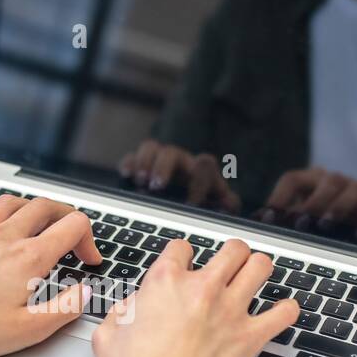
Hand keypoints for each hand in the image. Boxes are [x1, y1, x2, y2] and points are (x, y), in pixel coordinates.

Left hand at [0, 195, 103, 356]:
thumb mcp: (28, 330)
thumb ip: (64, 309)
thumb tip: (84, 293)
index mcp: (29, 257)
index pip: (73, 226)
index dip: (90, 241)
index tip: (88, 261)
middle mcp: (6, 237)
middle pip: (47, 205)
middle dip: (68, 217)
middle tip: (73, 240)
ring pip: (15, 202)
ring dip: (35, 209)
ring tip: (42, 227)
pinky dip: (2, 216)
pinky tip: (1, 232)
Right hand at [91, 238, 298, 356]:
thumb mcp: (108, 334)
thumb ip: (123, 310)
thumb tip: (133, 306)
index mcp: (165, 282)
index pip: (183, 248)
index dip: (183, 257)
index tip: (186, 267)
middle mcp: (202, 289)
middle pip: (233, 250)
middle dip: (232, 256)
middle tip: (230, 267)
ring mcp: (230, 311)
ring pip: (261, 267)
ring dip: (258, 271)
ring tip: (255, 280)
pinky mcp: (250, 338)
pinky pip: (284, 312)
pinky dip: (285, 311)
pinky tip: (279, 314)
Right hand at [118, 140, 241, 212]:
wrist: (191, 208)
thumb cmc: (207, 208)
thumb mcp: (222, 208)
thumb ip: (228, 205)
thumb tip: (229, 203)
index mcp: (204, 173)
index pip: (204, 166)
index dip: (198, 182)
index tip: (191, 203)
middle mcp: (182, 163)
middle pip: (173, 153)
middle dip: (164, 167)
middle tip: (157, 186)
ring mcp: (161, 163)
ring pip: (152, 148)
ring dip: (145, 162)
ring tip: (141, 181)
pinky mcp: (142, 168)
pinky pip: (132, 157)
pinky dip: (128, 163)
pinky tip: (127, 175)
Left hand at [254, 167, 356, 234]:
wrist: (348, 236)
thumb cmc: (309, 225)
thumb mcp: (291, 219)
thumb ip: (276, 219)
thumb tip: (254, 224)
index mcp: (308, 181)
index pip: (293, 180)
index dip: (280, 198)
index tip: (270, 220)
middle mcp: (333, 183)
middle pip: (328, 181)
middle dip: (313, 202)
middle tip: (300, 224)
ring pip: (356, 189)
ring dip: (341, 206)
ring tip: (326, 226)